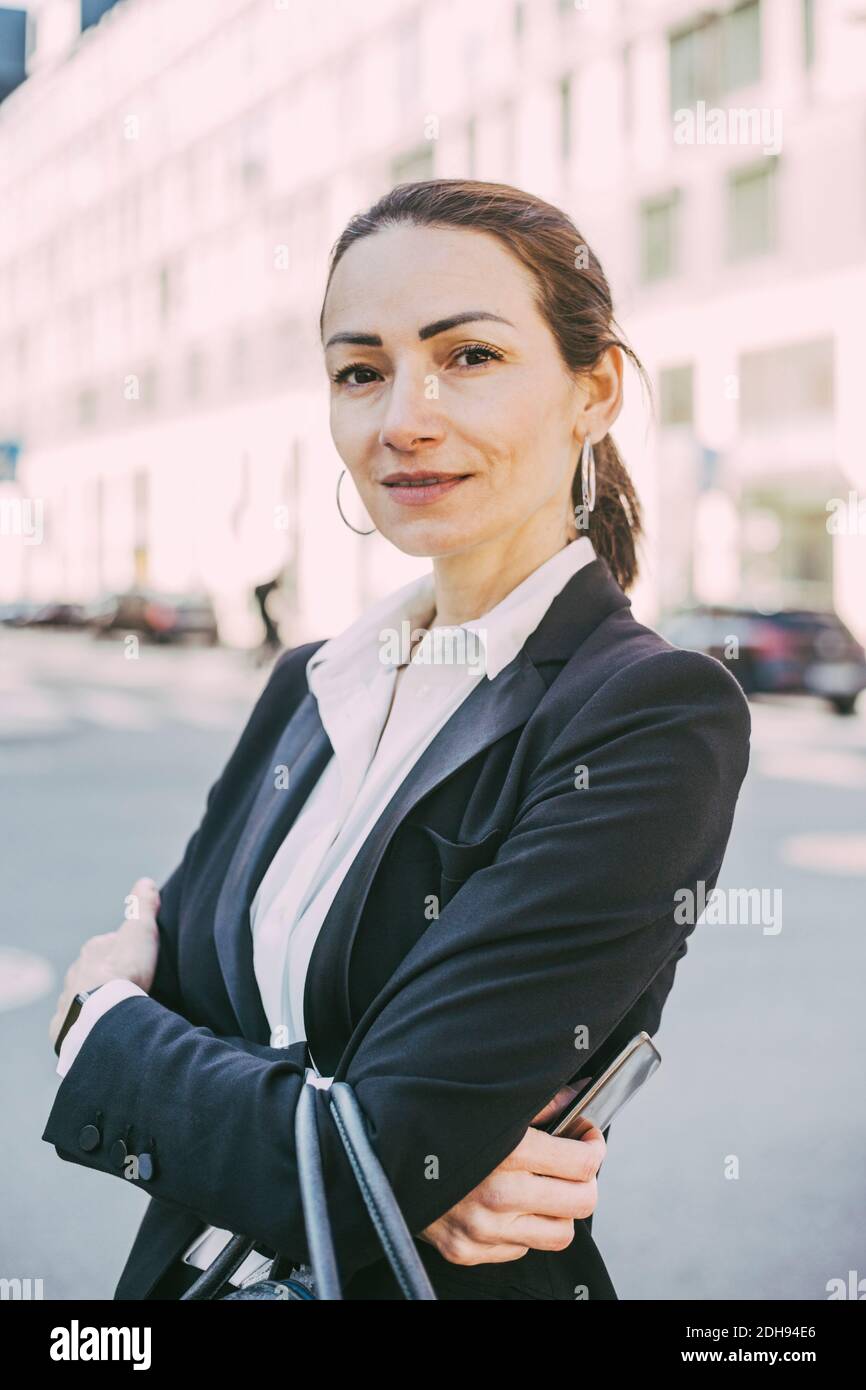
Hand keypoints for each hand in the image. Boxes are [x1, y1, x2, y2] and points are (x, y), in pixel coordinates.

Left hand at [48, 877, 160, 1050]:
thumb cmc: (125, 970)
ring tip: (117, 1012)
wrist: (103, 1013)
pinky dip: (86, 1024)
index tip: (141, 963)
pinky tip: (100, 1029)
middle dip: (108, 978)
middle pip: (94, 972)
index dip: (127, 953)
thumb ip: (143, 907)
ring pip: (83, 997)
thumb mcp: (141, 932)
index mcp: (93, 950)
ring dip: (96, 1001)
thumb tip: (146, 882)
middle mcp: (76, 972)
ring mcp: (68, 1000)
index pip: (110, 946)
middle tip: (131, 989)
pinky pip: (75, 1023)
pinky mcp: (65, 1027)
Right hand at [419, 1084, 603, 1265]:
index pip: (583, 1164)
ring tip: (542, 1189)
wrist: (380, 1157)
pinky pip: (521, 1249)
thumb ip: (539, 1103)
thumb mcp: (490, 1104)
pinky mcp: (469, 1251)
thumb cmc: (437, 1124)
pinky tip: (507, 1205)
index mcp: (508, 1152)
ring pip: (560, 1234)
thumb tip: (576, 1096)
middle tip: (574, 1166)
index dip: (593, 1147)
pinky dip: (522, 1228)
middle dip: (586, 1181)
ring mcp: (484, 1229)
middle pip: (582, 1202)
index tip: (587, 1139)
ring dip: (558, 1211)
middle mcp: (499, 1195)